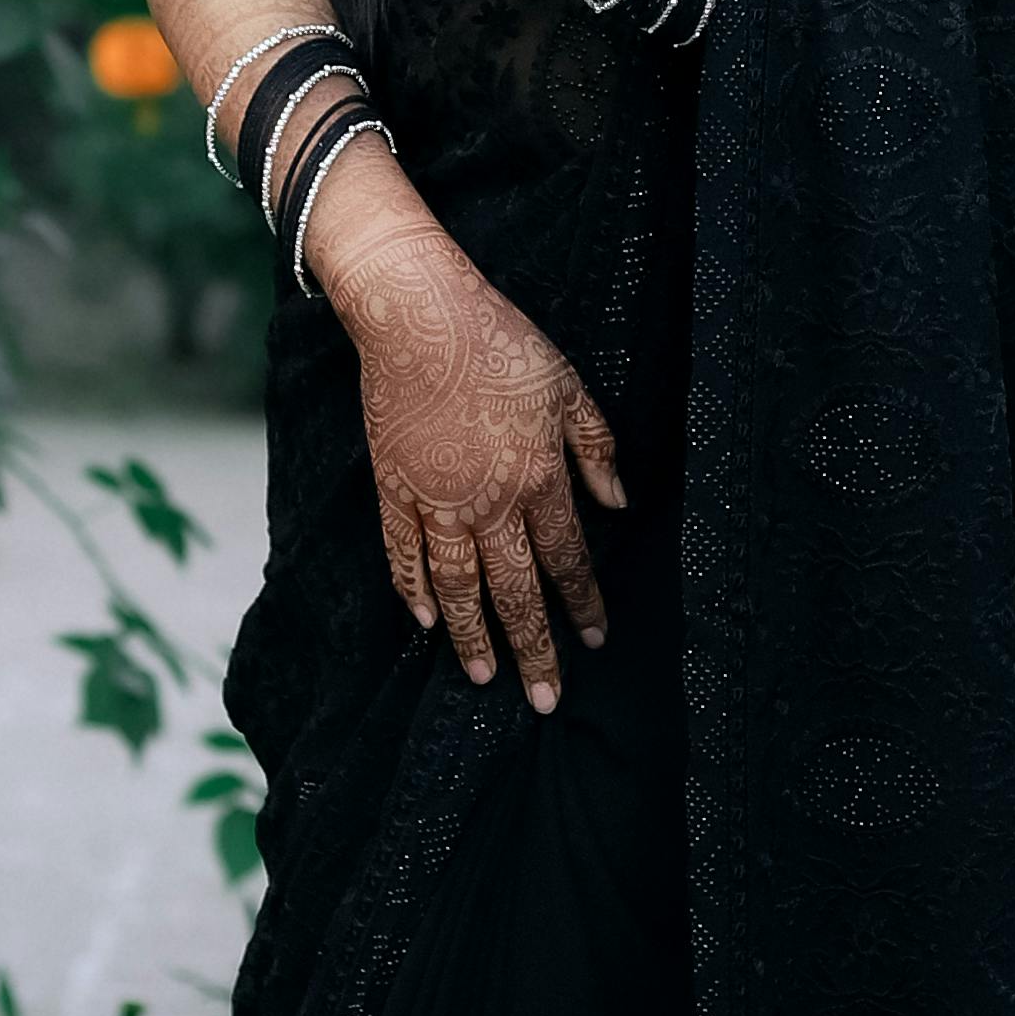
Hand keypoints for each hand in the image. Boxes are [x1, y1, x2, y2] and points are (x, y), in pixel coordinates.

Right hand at [311, 193, 623, 706]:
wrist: (418, 317)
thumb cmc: (499, 343)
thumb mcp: (568, 387)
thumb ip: (596, 448)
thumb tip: (620, 500)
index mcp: (536, 480)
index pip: (567, 559)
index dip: (584, 604)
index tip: (597, 639)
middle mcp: (487, 505)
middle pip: (515, 593)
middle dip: (535, 650)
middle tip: (546, 698)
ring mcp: (436, 503)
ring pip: (457, 589)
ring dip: (474, 638)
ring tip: (487, 677)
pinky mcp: (394, 490)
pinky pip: (402, 555)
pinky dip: (413, 591)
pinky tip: (425, 622)